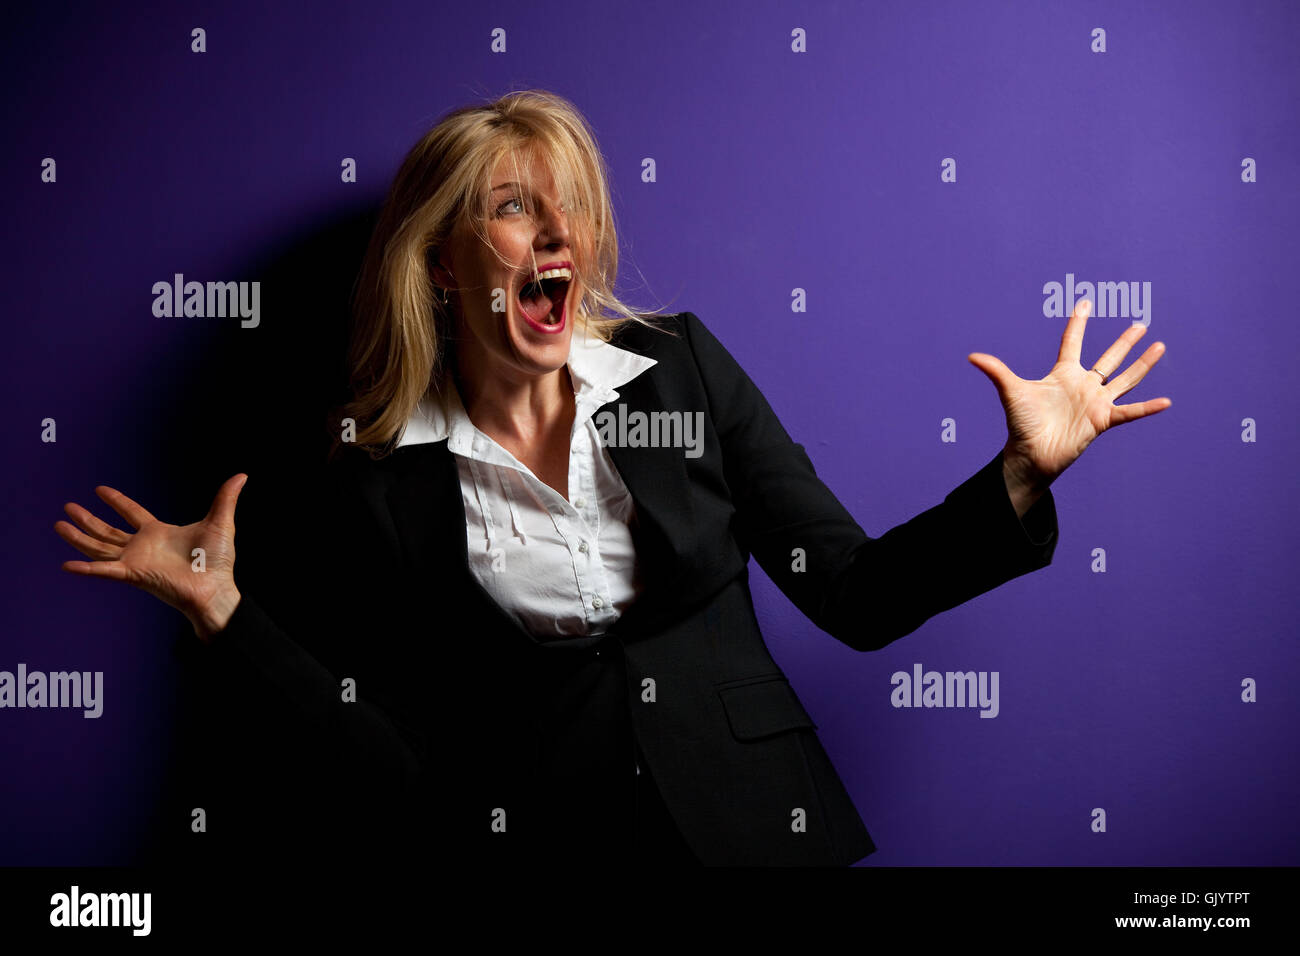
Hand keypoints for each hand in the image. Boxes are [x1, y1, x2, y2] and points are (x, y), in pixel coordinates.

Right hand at [55, 474, 248, 641]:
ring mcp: (136, 561)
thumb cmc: (219, 562)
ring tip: (58, 524)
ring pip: (99, 547)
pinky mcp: (134, 575)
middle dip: (87, 520)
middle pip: (108, 531)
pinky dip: (86, 568)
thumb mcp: (220, 522)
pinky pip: (105, 570)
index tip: (99, 489)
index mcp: (159, 533)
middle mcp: (143, 547)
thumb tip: (241, 475)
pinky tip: (67, 564)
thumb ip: (225, 498)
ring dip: (79, 537)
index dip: (116, 501)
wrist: (217, 588)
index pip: (132, 513)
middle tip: (67, 507)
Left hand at [967, 298, 1170, 489]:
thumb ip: (997, 371)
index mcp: (1063, 374)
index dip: (1078, 322)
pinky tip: (1166, 401)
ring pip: (1125, 378)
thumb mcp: (1012, 392)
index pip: (1073, 342)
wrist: (1030, 454)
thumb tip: (971, 356)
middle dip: (1125, 341)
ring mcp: (1095, 402)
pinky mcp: (1103, 420)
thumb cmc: (1022, 423)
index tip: (1085, 301)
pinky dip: (1147, 408)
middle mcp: (1083, 385)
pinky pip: (1130, 412)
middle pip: (1108, 358)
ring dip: (1143, 364)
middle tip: (1141, 324)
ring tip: (1160, 346)